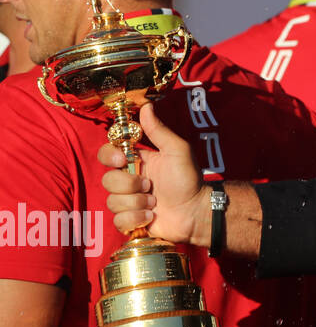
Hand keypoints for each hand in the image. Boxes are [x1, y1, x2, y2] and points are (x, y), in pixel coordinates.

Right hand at [98, 102, 206, 245]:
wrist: (197, 210)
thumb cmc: (189, 179)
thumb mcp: (177, 150)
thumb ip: (159, 131)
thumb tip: (146, 105)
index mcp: (136, 162)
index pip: (107, 153)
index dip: (109, 156)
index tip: (123, 160)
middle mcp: (129, 180)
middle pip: (107, 180)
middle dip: (129, 185)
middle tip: (150, 186)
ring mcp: (128, 201)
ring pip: (112, 201)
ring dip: (136, 202)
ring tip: (155, 202)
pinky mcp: (130, 220)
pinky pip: (118, 221)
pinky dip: (135, 219)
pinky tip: (151, 216)